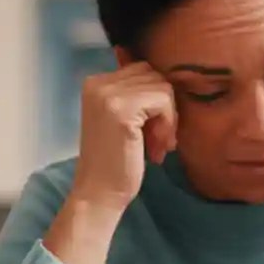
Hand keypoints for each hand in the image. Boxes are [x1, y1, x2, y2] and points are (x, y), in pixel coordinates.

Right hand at [70, 62, 177, 212]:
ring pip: (162, 86)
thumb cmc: (115, 162)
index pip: (142, 70)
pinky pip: (164, 99)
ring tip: (157, 145)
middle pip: (153, 75)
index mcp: (95, 82)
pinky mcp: (122, 109)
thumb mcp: (123, 118)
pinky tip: (158, 147)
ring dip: (167, 118)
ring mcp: (108, 94)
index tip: (152, 132)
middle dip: (163, 107)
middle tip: (158, 140)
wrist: (99, 193)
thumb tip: (168, 76)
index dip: (155, 100)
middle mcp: (98, 83)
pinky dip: (168, 123)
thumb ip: (136, 95)